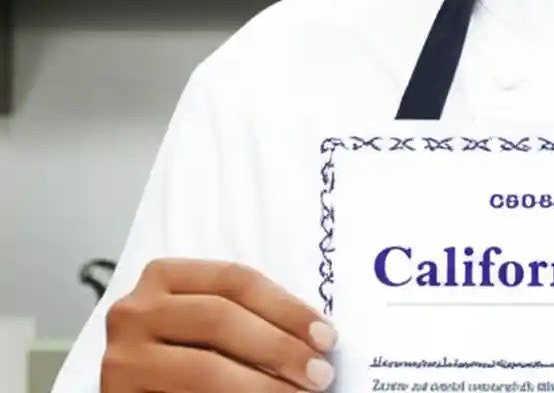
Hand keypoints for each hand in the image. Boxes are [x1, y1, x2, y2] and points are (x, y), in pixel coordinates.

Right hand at [101, 258, 337, 392]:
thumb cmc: (189, 360)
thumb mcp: (215, 329)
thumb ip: (252, 321)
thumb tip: (318, 340)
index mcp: (164, 277)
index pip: (235, 279)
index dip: (287, 307)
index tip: (327, 337)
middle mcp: (134, 311)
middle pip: (219, 318)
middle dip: (278, 347)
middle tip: (320, 374)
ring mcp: (119, 359)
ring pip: (204, 367)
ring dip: (261, 386)